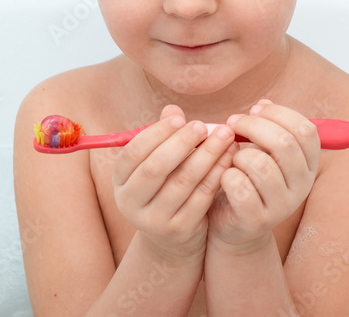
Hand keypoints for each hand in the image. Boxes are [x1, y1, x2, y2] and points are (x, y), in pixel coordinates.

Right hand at [112, 104, 236, 259]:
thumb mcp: (159, 164)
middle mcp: (131, 202)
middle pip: (155, 168)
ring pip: (182, 181)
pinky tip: (228, 158)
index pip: (133, 153)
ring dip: (206, 155)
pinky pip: (201, 196)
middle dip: (182, 143)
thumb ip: (163, 138)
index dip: (156, 134)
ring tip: (224, 137)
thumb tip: (172, 109)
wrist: (172, 238)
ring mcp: (154, 220)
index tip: (180, 118)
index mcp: (120, 181)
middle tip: (204, 126)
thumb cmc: (165, 187)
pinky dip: (216, 174)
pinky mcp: (180, 230)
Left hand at [207, 99, 319, 252]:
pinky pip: (239, 186)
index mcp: (308, 164)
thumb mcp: (261, 150)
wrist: (235, 225)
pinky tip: (224, 177)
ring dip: (238, 154)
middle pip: (284, 144)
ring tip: (231, 158)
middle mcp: (302, 186)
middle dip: (252, 126)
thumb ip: (266, 125)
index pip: (305, 130)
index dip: (278, 114)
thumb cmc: (248, 178)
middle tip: (232, 124)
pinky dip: (226, 175)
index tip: (254, 111)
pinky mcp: (257, 220)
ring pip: (260, 164)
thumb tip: (262, 105)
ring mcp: (282, 206)